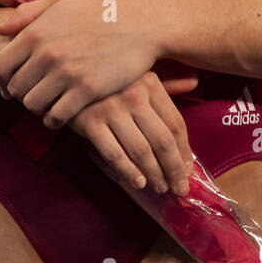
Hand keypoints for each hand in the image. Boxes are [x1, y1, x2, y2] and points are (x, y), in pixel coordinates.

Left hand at [0, 0, 159, 126]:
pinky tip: (61, 114)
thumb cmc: (98, 13)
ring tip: (48, 103)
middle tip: (35, 94)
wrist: (140, 24)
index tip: (11, 86)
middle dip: (21, 94)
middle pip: (15, 89)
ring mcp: (67, 73)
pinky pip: (56, 116)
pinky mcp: (87, 90)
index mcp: (36, 32)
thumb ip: (27, 15)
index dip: (1, 80)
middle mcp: (47, 53)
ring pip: (32, 105)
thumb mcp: (60, 4)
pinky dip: (54, 120)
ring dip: (37, 108)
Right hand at [68, 66, 197, 194]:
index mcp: (150, 83)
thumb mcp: (138, 74)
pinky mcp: (89, 122)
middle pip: (162, 141)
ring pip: (141, 151)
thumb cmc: (109, 79)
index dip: (184, 151)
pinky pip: (114, 154)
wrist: (66, 74)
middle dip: (174, 169)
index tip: (188, 170)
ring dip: (154, 174)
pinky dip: (128, 172)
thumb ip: (167, 82)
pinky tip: (137, 182)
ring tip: (160, 187)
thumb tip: (195, 82)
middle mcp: (133, 95)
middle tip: (180, 188)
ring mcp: (110, 109)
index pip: (175, 124)